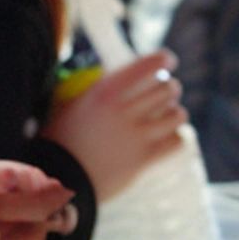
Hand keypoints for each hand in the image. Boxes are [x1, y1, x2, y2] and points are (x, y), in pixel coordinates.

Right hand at [43, 55, 189, 203]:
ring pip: (178, 114)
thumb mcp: (74, 104)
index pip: (151, 64)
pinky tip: (165, 138)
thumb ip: (100, 88)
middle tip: (165, 92)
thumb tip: (124, 76)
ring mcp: (136, 136)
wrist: (60, 178)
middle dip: (171, 88)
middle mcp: (124, 110)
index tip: (168, 62)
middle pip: (169, 88)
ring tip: (166, 116)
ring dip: (174, 113)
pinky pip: (176, 141)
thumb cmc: (62, 139)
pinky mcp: (143, 159)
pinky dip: (174, 138)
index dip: (165, 61)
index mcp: (106, 91)